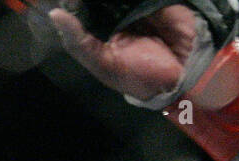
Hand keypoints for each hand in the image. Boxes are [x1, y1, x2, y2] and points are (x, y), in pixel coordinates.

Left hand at [41, 3, 197, 102]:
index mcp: (98, 28)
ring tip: (113, 2)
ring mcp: (132, 2)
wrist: (183, 72)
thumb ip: (79, 42)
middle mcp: (113, 11)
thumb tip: (55, 14)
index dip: (71, 1)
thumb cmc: (141, 75)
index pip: (79, 6)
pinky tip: (130, 0)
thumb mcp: (105, 65)